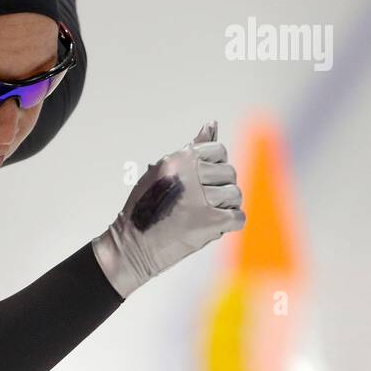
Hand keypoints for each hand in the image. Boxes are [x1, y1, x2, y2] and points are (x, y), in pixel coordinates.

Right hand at [91, 121, 246, 298]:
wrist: (131, 246)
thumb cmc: (145, 208)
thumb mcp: (162, 171)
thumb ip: (191, 150)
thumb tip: (212, 124)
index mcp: (178, 159)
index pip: (218, 151)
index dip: (213, 167)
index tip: (199, 181)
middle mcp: (190, 173)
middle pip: (229, 173)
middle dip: (218, 188)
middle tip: (196, 203)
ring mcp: (202, 198)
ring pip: (235, 195)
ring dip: (224, 207)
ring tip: (202, 214)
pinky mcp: (211, 221)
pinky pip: (238, 217)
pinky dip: (228, 224)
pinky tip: (209, 226)